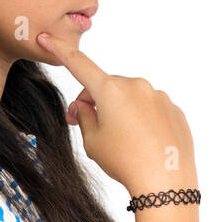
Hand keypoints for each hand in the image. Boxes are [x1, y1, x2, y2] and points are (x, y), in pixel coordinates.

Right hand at [34, 31, 197, 196]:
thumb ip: (85, 116)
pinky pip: (150, 109)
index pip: (79, 65)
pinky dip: (141, 120)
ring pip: (130, 98)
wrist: (165, 183)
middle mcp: (136, 86)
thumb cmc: (125, 162)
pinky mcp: (174, 110)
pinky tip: (141, 143)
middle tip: (87, 126)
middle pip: (106, 87)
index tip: (48, 38)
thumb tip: (86, 104)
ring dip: (120, 111)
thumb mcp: (92, 142)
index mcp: (111, 90)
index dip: (61, 51)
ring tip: (121, 142)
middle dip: (95, 102)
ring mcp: (158, 96)